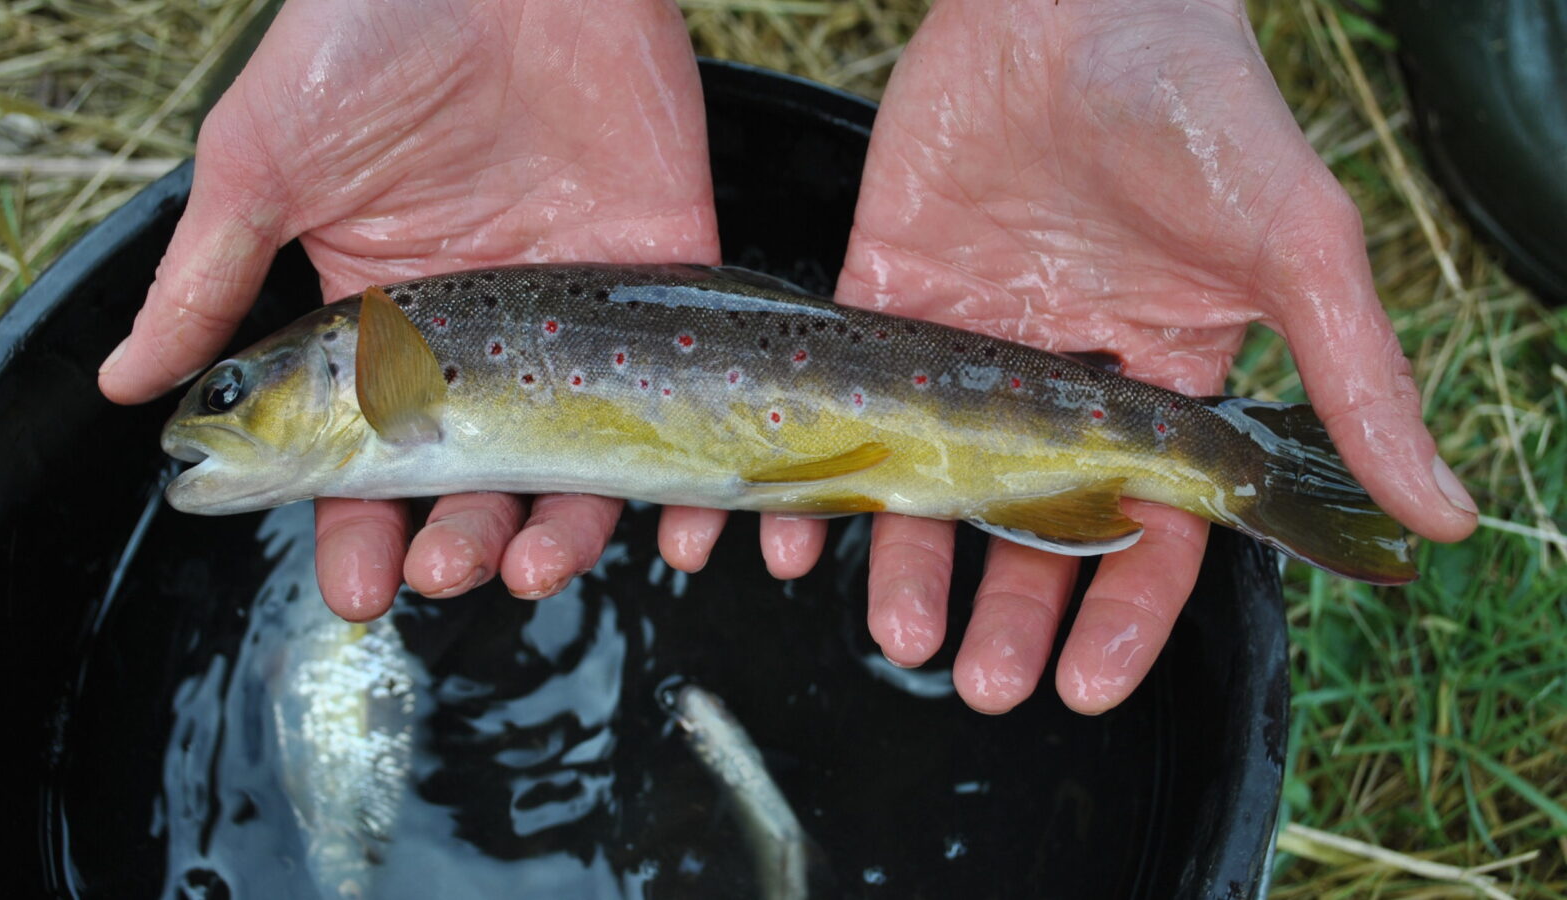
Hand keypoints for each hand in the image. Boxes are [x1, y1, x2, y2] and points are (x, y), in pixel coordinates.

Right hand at [97, 0, 722, 617]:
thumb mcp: (264, 157)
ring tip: (541, 567)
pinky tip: (681, 527)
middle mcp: (480, 329)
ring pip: (578, 457)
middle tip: (450, 570)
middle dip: (461, 541)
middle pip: (475, 475)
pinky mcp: (661, 271)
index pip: (366, 453)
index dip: (358, 529)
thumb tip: (130, 388)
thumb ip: (211, 277)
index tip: (362, 590)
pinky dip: (688, 470)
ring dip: (563, 532)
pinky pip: (682, 388)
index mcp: (380, 313)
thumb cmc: (369, 30)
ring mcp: (572, 308)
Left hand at [831, 0, 1476, 713]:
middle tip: (984, 684)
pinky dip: (828, 465)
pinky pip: (852, 399)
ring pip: (937, 480)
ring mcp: (972, 342)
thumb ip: (1356, 380)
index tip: (1090, 687)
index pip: (1149, 532)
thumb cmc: (1202, 106)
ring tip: (900, 633)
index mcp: (1165, 384)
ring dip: (919, 565)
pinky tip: (805, 535)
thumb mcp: (1297, 246)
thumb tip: (1442, 516)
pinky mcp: (887, 293)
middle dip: (1012, 612)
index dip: (1123, 616)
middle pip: (1036, 527)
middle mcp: (1064, 380)